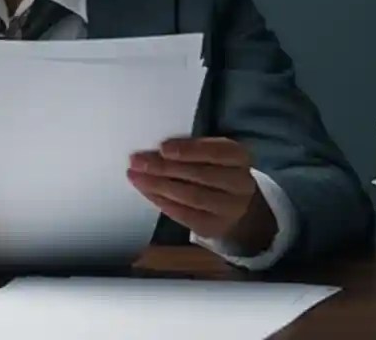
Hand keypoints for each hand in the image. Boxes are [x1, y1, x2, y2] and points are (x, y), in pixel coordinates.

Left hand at [127, 137, 276, 255]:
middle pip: (200, 175)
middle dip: (164, 167)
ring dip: (158, 185)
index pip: (216, 152)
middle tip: (137, 161)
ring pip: (191, 196)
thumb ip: (188, 150)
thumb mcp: (209, 154)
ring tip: (135, 176)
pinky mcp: (213, 227)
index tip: (162, 148)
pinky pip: (184, 214)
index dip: (189, 150)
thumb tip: (151, 151)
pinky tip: (146, 191)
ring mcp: (230, 209)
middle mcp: (240, 184)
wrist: (234, 206)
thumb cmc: (213, 170)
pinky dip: (162, 201)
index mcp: (239, 157)